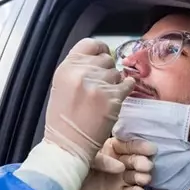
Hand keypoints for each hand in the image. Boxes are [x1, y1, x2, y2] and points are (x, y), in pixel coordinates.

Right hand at [43, 39, 134, 163]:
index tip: (103, 55)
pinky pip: (127, 84)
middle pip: (106, 58)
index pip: (89, 44)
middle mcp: (82, 72)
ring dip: (115, 82)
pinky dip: (127, 87)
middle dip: (107, 70)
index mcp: (67, 68)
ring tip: (106, 95)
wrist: (68, 145)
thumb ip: (77, 69)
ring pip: (117, 72)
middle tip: (102, 84)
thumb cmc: (63, 120)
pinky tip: (120, 94)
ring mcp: (98, 85)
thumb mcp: (62, 86)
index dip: (100, 49)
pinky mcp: (113, 98)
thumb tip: (97, 58)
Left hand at [67, 138, 156, 189]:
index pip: (130, 145)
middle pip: (136, 161)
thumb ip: (103, 160)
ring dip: (142, 177)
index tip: (150, 149)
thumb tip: (121, 166)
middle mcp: (120, 163)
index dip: (140, 147)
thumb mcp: (85, 157)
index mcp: (112, 148)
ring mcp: (120, 180)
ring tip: (143, 179)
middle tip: (145, 166)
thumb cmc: (71, 167)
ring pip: (136, 177)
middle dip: (142, 162)